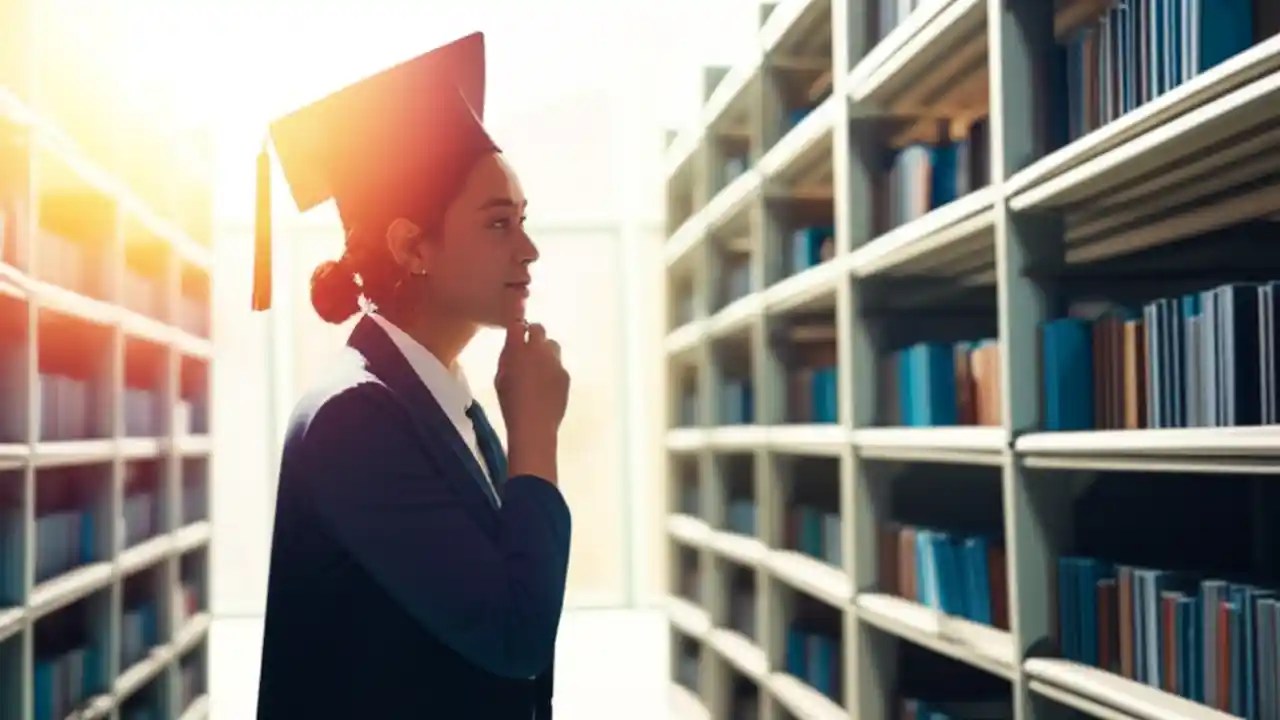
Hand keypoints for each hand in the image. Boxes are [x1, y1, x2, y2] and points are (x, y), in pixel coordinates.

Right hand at [495, 321, 568, 482]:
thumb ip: (508, 358)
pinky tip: (546, 385)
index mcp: (517, 350)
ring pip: (552, 345)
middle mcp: (539, 350)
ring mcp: (555, 362)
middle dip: (533, 334)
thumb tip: (514, 347)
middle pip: (539, 329)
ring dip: (545, 351)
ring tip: (538, 368)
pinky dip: (552, 369)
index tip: (515, 326)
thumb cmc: (510, 404)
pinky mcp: (565, 374)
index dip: (516, 323)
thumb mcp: (500, 378)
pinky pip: (558, 365)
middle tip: (528, 346)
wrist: (534, 425)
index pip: (517, 324)